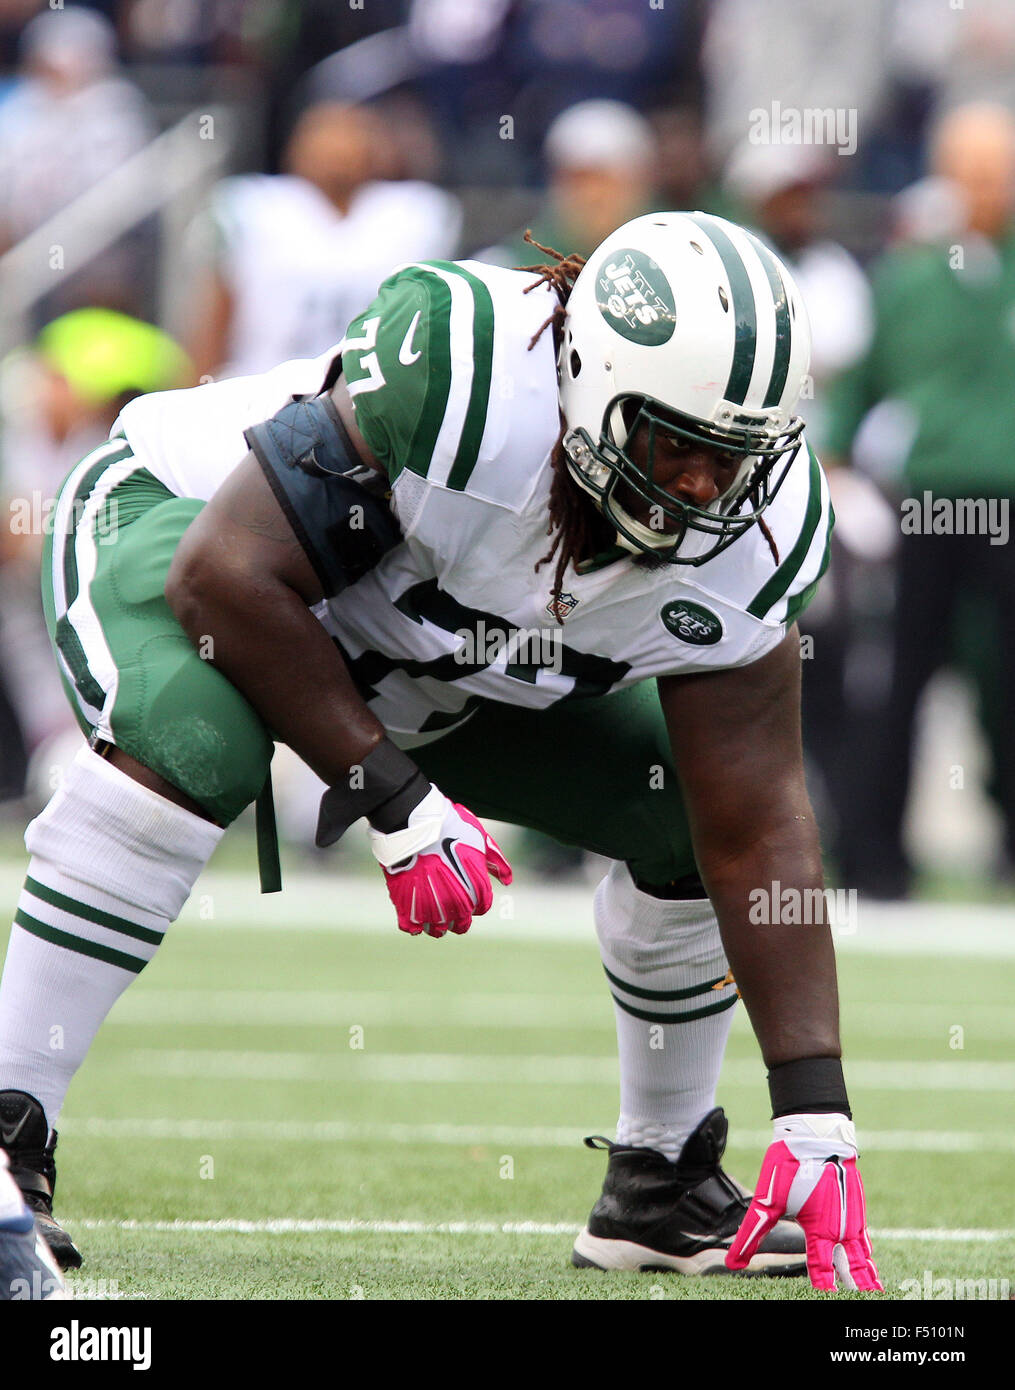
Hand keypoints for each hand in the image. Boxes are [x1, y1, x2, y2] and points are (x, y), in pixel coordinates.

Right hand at [368, 786, 511, 937]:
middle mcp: (458, 905)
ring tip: (428, 904)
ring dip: (435, 921)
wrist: (414, 824)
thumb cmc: (449, 827)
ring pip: (436, 930)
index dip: (475, 900)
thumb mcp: (480, 839)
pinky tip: (412, 909)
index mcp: (478, 890)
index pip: (481, 908)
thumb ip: (496, 862)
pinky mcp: (406, 909)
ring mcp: (432, 910)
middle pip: (461, 924)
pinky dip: (412, 922)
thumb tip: (507, 880)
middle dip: (457, 915)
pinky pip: (410, 928)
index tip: (465, 889)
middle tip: (446, 899)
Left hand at [726, 1113, 881, 1291]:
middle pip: (853, 1273)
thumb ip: (752, 1234)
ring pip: (865, 1258)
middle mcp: (842, 1230)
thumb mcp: (767, 1200)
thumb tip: (733, 1263)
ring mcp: (854, 1219)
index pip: (823, 1275)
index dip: (825, 1293)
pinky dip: (868, 1258)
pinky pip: (865, 1241)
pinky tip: (867, 1262)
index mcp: (821, 1232)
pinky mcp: (857, 1207)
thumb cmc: (791, 1163)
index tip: (827, 1304)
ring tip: (875, 1293)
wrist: (818, 1131)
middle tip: (863, 1304)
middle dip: (857, 1291)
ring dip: (868, 1278)